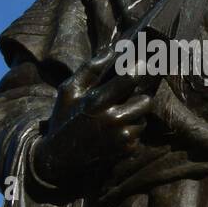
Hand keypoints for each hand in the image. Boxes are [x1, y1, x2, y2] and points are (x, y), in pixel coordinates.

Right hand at [32, 47, 152, 191]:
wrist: (60, 157)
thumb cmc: (65, 117)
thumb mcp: (69, 91)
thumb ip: (90, 69)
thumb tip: (113, 50)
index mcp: (97, 101)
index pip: (130, 78)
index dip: (141, 68)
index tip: (147, 62)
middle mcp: (113, 119)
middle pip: (145, 100)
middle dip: (140, 96)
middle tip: (132, 95)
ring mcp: (122, 136)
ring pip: (144, 117)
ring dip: (136, 113)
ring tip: (118, 114)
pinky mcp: (128, 149)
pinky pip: (140, 132)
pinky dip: (132, 129)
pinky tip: (116, 130)